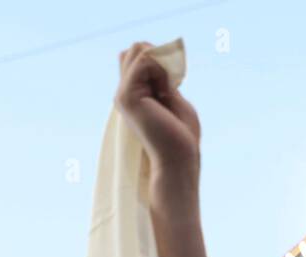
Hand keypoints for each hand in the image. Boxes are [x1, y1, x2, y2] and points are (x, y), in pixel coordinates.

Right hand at [114, 42, 200, 192]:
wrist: (179, 160)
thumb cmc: (182, 137)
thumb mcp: (174, 98)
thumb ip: (162, 77)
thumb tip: (152, 53)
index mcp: (135, 95)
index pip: (137, 55)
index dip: (159, 60)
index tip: (173, 86)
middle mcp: (124, 93)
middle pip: (136, 48)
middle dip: (160, 58)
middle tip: (170, 88)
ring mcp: (123, 94)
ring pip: (138, 49)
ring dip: (161, 64)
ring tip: (167, 92)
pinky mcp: (127, 96)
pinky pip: (144, 60)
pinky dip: (162, 69)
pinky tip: (166, 92)